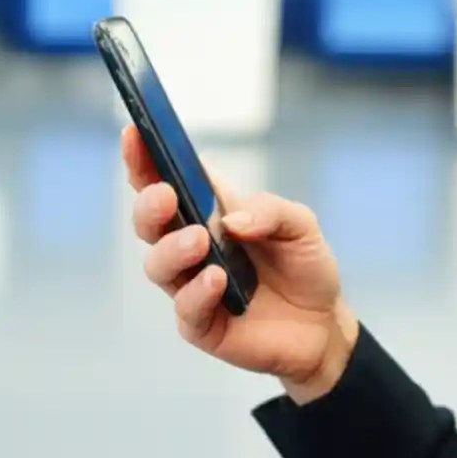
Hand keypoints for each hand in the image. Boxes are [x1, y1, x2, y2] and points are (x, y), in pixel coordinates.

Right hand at [122, 125, 359, 403]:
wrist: (323, 324)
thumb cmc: (305, 264)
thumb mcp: (301, 225)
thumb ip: (270, 211)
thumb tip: (232, 219)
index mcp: (210, 210)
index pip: (165, 179)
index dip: (144, 157)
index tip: (133, 133)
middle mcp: (192, 245)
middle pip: (148, 220)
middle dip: (149, 204)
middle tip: (166, 195)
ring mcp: (191, 284)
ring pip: (157, 264)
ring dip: (173, 248)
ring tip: (200, 240)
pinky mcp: (202, 323)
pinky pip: (186, 308)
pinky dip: (197, 291)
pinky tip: (216, 280)